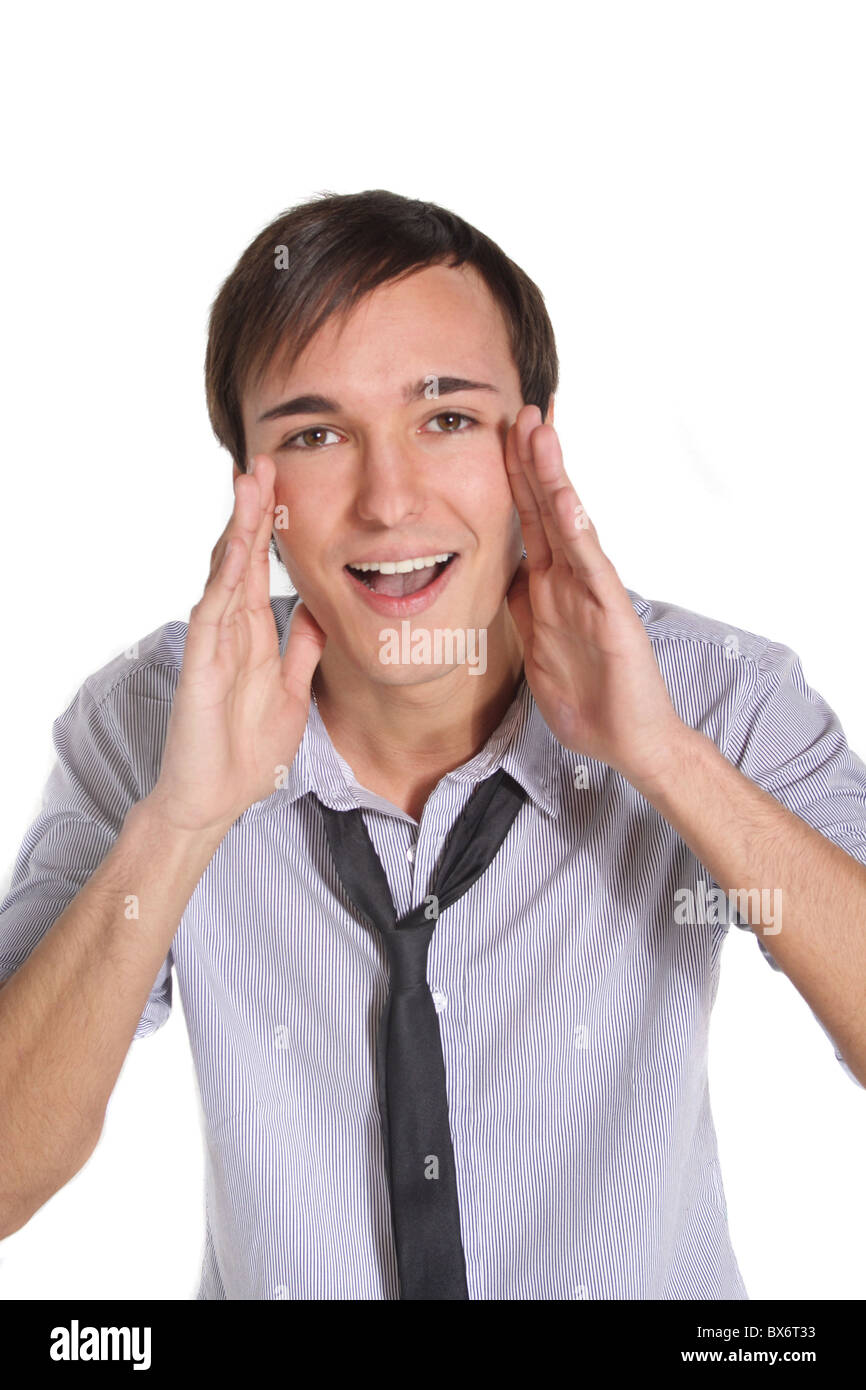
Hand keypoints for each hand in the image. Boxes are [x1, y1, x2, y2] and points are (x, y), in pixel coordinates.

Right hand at [147, 453, 326, 833]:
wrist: (214, 799)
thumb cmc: (245, 750)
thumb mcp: (291, 690)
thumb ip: (302, 651)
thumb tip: (320, 611)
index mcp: (253, 634)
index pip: (260, 566)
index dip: (269, 525)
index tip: (281, 483)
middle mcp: (230, 630)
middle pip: (238, 556)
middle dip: (251, 509)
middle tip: (261, 460)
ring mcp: (213, 644)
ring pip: (223, 573)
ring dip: (236, 528)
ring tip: (246, 483)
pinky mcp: (201, 666)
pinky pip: (212, 614)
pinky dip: (222, 579)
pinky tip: (233, 549)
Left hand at [504, 405, 686, 786]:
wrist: (629, 742)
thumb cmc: (589, 701)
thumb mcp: (537, 650)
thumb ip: (522, 611)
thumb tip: (501, 580)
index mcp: (548, 589)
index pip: (526, 522)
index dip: (511, 480)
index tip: (498, 437)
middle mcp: (570, 582)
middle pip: (544, 509)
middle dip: (531, 459)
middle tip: (520, 409)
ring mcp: (592, 594)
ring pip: (568, 525)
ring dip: (553, 477)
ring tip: (541, 431)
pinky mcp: (612, 615)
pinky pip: (591, 569)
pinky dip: (578, 533)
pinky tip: (566, 501)